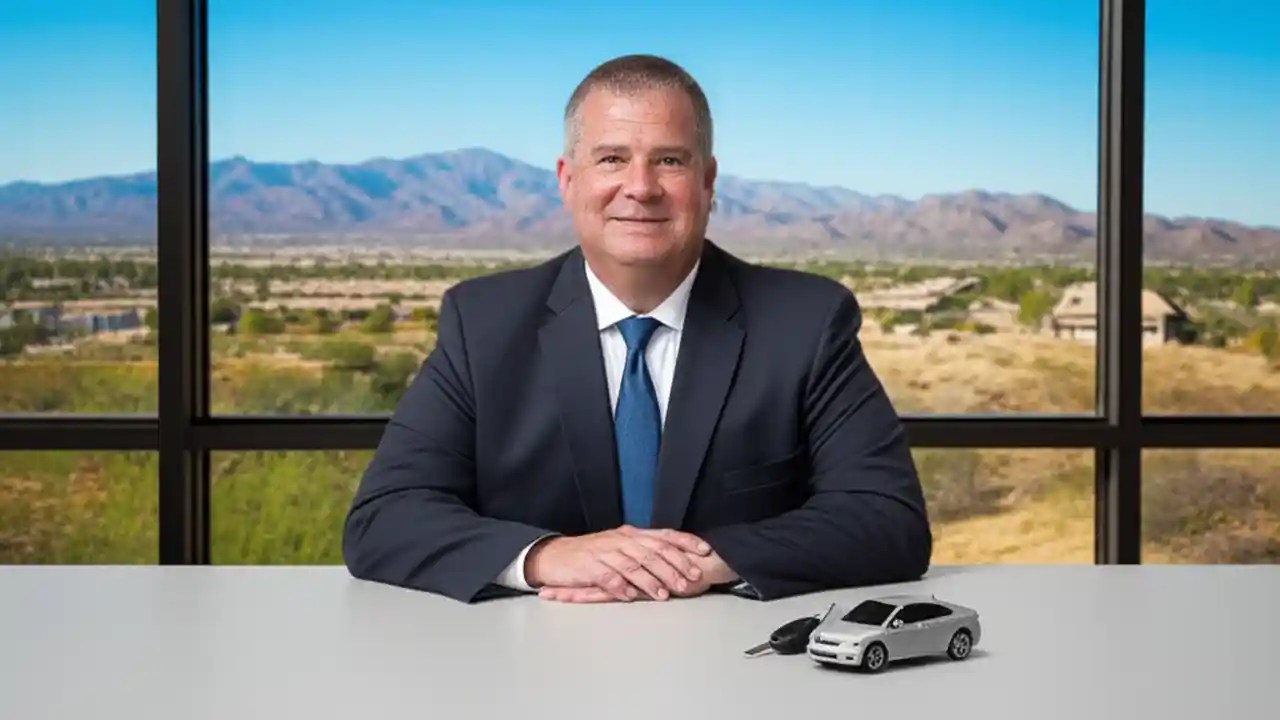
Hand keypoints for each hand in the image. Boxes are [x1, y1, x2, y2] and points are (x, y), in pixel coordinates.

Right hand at [526, 525, 711, 601]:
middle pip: (652, 551)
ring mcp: (605, 552)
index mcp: (632, 535)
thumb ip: (645, 552)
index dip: (686, 542)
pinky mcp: (589, 566)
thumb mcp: (621, 548)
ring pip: (633, 564)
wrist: (556, 556)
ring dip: (650, 580)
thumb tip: (677, 561)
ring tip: (664, 594)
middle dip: (673, 566)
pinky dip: (620, 586)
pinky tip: (630, 596)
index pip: (664, 535)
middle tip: (689, 581)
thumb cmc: (593, 555)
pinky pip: (607, 576)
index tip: (705, 551)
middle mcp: (621, 540)